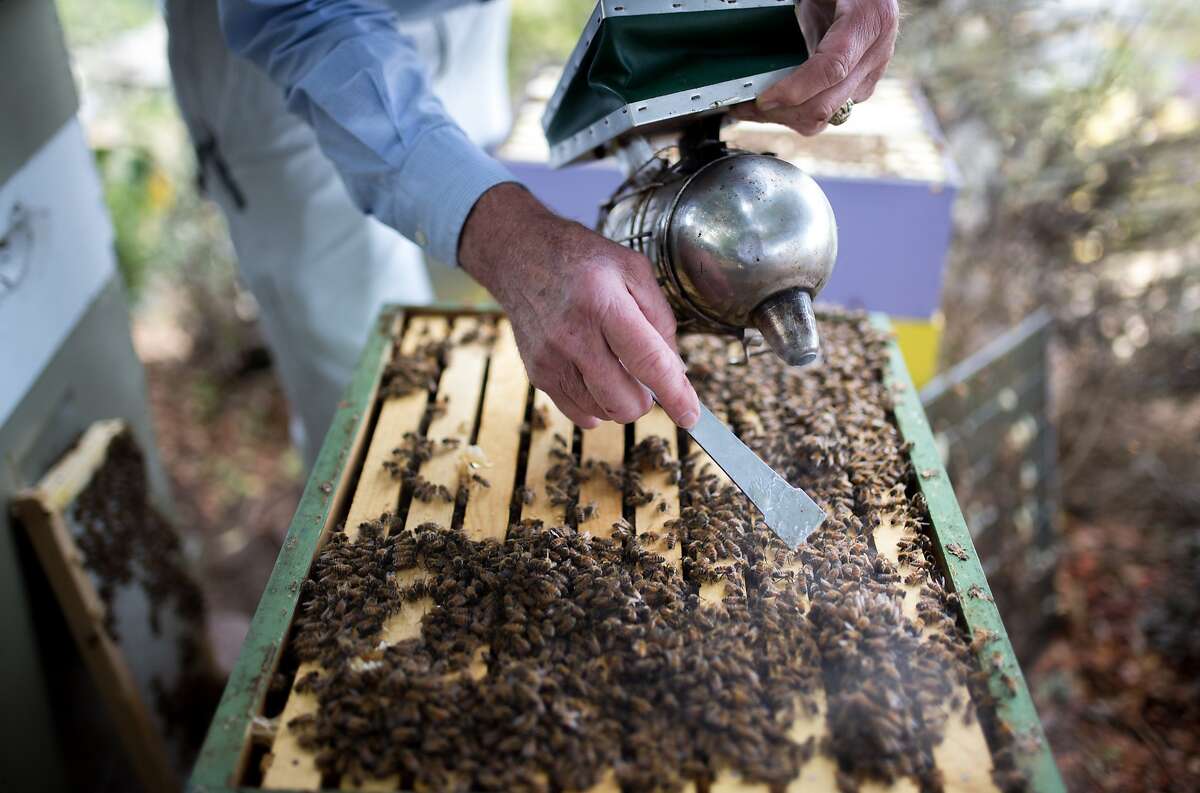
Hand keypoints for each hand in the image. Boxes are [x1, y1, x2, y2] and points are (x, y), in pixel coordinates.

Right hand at [459, 184, 700, 429]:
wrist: (521, 256)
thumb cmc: (582, 260)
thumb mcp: (633, 270)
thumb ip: (661, 319)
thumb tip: (675, 370)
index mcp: (604, 302)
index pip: (648, 362)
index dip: (675, 395)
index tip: (690, 415)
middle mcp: (573, 334)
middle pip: (624, 400)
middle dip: (646, 400)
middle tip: (645, 378)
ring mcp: (551, 358)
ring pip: (602, 412)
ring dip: (620, 400)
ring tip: (616, 368)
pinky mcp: (538, 373)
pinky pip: (577, 413)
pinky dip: (596, 405)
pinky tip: (598, 380)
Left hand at [732, 0, 897, 134]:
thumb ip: (793, 6)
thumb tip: (749, 16)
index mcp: (867, 21)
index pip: (832, 67)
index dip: (795, 89)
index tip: (762, 99)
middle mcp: (875, 54)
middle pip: (826, 104)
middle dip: (780, 112)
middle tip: (744, 107)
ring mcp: (870, 75)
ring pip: (825, 117)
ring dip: (785, 118)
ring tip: (752, 110)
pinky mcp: (861, 87)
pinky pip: (827, 111)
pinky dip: (796, 113)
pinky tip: (775, 104)